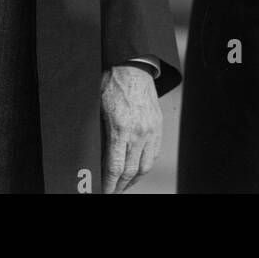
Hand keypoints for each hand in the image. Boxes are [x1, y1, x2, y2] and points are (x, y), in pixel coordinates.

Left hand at [100, 65, 160, 193]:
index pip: (115, 167)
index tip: (105, 190)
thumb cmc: (113, 83)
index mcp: (120, 129)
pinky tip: (139, 169)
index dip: (109, 184)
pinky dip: (146, 166)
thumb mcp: (99, 110)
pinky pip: (154, 154)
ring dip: (134, 179)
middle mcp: (138, 132)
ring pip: (145, 166)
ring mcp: (151, 131)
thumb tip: (100, 158)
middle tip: (112, 190)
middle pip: (130, 171)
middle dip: (120, 185)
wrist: (133, 67)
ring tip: (125, 184)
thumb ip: (102, 136)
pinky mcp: (158, 127)